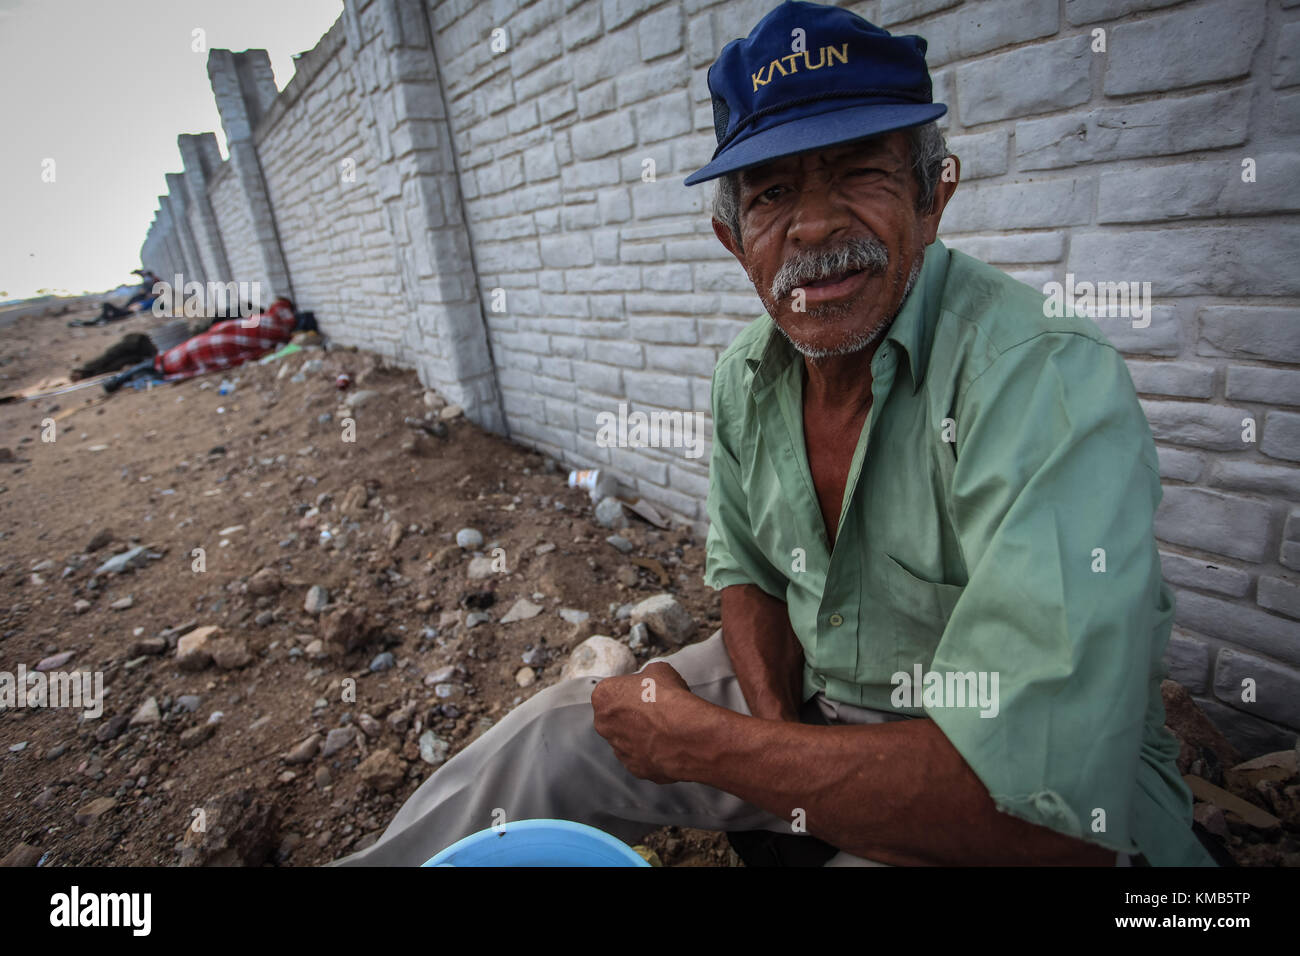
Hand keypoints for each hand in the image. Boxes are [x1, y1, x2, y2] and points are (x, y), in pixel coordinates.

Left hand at [591, 660, 697, 783]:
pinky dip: (652, 751)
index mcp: (604, 696)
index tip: (644, 691)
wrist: (685, 734)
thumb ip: (647, 676)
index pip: (613, 690)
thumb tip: (653, 679)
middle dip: (633, 713)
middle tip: (655, 709)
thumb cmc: (670, 702)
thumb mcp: (660, 670)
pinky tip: (667, 743)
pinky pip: (640, 757)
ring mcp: (618, 749)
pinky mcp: (634, 767)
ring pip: (628, 738)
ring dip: (642, 733)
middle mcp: (605, 724)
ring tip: (665, 727)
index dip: (632, 690)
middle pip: (616, 716)